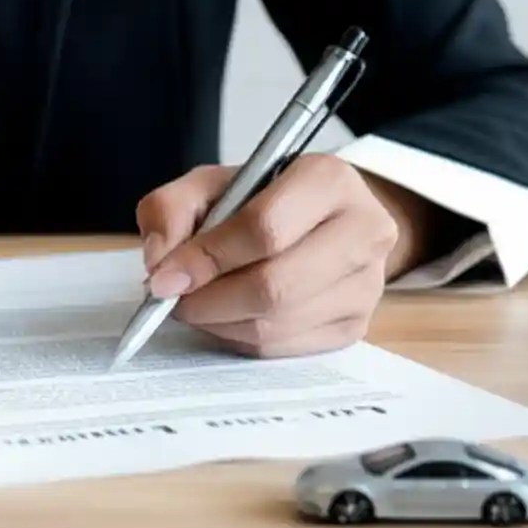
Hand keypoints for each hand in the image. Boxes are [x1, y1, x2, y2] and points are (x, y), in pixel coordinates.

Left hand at [136, 154, 434, 357]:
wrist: (318, 220)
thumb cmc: (260, 200)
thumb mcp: (209, 186)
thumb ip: (171, 210)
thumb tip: (161, 263)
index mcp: (329, 180)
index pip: (264, 229)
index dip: (207, 258)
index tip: (165, 277)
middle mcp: (363, 230)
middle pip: (273, 286)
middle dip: (209, 300)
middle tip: (175, 299)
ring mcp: (366, 283)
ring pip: (276, 324)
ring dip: (219, 322)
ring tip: (197, 304)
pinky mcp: (354, 324)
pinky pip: (282, 347)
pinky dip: (239, 338)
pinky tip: (226, 316)